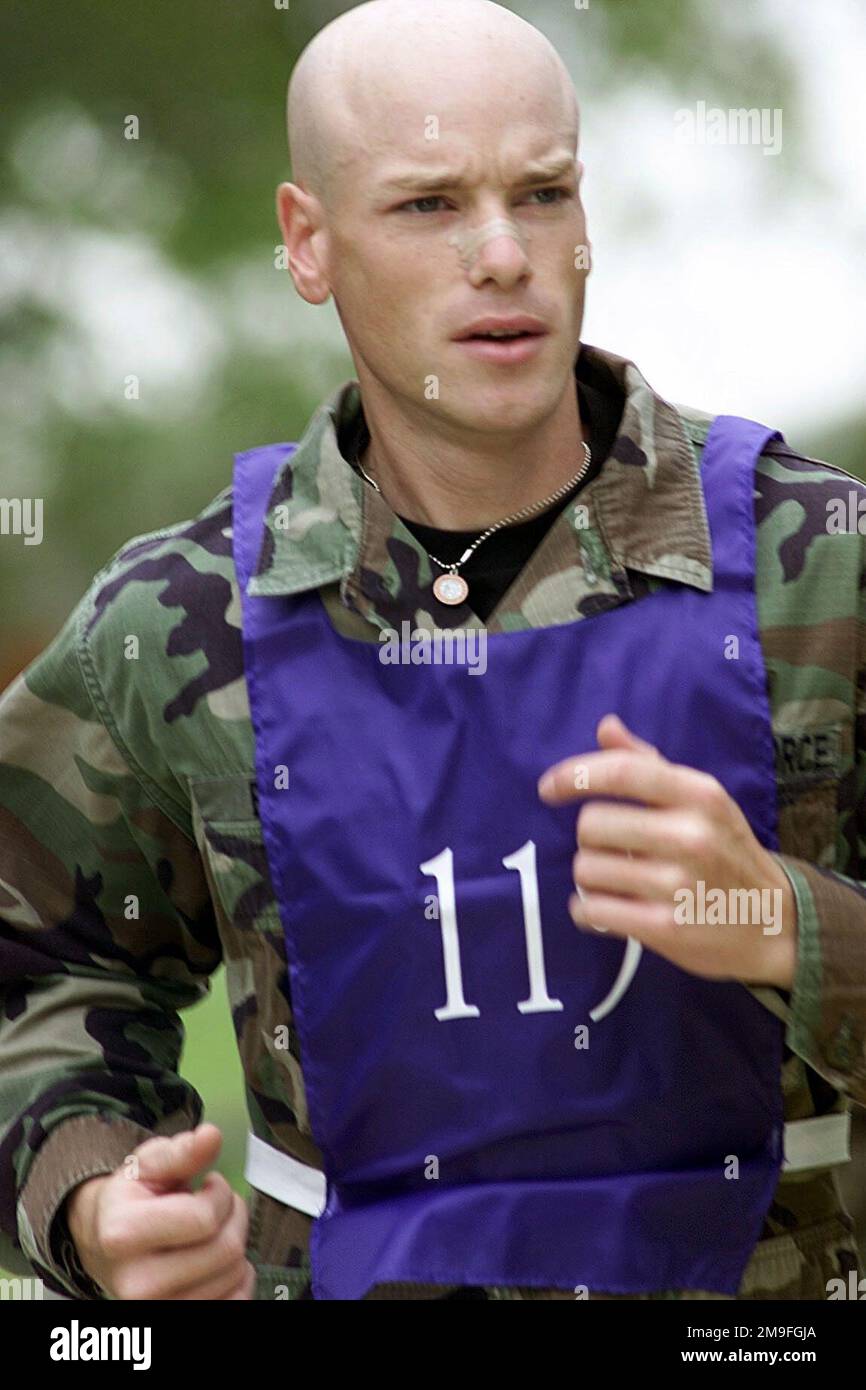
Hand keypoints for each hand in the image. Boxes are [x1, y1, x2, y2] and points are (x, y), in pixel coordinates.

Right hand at [65, 1123, 255, 1299]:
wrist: (106, 1245)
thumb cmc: (132, 1200)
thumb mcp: (149, 1164)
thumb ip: (182, 1151)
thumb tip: (211, 1136)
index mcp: (122, 1235)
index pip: (204, 1218)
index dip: (219, 1193)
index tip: (209, 1185)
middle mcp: (136, 1284)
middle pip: (226, 1250)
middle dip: (233, 1217)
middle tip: (217, 1206)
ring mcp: (157, 1311)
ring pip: (235, 1275)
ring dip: (235, 1246)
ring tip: (210, 1232)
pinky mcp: (177, 1321)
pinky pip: (237, 1301)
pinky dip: (237, 1278)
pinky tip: (215, 1261)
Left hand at [537, 713, 796, 988]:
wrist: (775, 922)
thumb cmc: (726, 852)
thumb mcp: (701, 801)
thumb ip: (648, 764)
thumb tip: (605, 727)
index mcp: (699, 794)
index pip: (622, 772)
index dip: (574, 776)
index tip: (548, 789)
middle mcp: (691, 835)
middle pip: (592, 824)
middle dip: (590, 838)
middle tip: (612, 849)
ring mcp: (678, 884)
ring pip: (587, 869)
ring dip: (590, 876)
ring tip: (616, 881)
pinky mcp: (665, 928)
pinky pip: (592, 910)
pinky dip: (587, 910)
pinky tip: (605, 908)